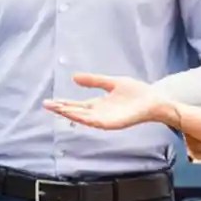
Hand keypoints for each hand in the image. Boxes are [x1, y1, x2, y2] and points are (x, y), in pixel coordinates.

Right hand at [43, 73, 172, 129]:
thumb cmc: (136, 92)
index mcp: (97, 105)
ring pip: (83, 118)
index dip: (63, 104)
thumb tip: (73, 77)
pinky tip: (76, 116)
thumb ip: (94, 80)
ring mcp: (105, 119)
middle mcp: (99, 114)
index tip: (49, 102)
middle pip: (76, 112)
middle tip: (46, 105)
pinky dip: (85, 119)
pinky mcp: (113, 123)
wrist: (154, 99)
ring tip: (58, 109)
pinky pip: (96, 122)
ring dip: (70, 114)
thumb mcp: (111, 82)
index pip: (76, 105)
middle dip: (62, 109)